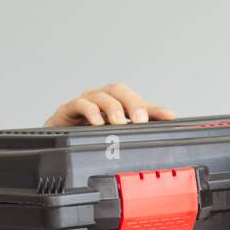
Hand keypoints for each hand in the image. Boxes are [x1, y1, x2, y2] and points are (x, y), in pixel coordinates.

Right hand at [44, 83, 175, 126]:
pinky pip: (79, 105)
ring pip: (100, 95)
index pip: (139, 103)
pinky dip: (89, 111)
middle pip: (118, 91)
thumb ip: (137, 136)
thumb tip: (160, 137)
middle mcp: (102, 99)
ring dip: (112, 108)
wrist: (60, 138)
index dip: (155, 110)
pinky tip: (96, 122)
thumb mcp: (115, 136)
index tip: (169, 118)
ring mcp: (85, 103)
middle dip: (132, 103)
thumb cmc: (89, 134)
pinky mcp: (68, 110)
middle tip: (140, 120)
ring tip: (119, 122)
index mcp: (117, 105)